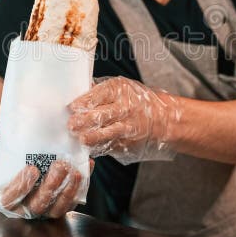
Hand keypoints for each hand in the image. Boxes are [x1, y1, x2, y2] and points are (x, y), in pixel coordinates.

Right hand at [0, 141, 92, 218]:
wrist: (15, 176)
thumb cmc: (2, 171)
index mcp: (7, 201)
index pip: (13, 198)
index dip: (22, 185)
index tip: (31, 168)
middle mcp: (26, 209)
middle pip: (39, 204)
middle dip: (51, 186)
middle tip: (60, 166)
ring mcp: (45, 209)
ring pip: (58, 207)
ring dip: (69, 191)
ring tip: (76, 172)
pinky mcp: (60, 204)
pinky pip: (73, 199)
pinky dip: (82, 185)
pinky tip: (88, 167)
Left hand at [67, 76, 181, 164]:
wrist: (164, 119)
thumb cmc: (138, 101)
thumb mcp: (122, 88)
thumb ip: (100, 91)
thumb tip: (77, 95)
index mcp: (120, 90)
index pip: (98, 95)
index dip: (83, 102)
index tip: (72, 107)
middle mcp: (124, 108)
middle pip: (100, 115)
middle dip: (83, 121)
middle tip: (71, 125)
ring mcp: (127, 128)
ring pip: (105, 134)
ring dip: (90, 137)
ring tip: (81, 138)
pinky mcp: (127, 143)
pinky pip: (109, 146)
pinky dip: (98, 147)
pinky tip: (89, 146)